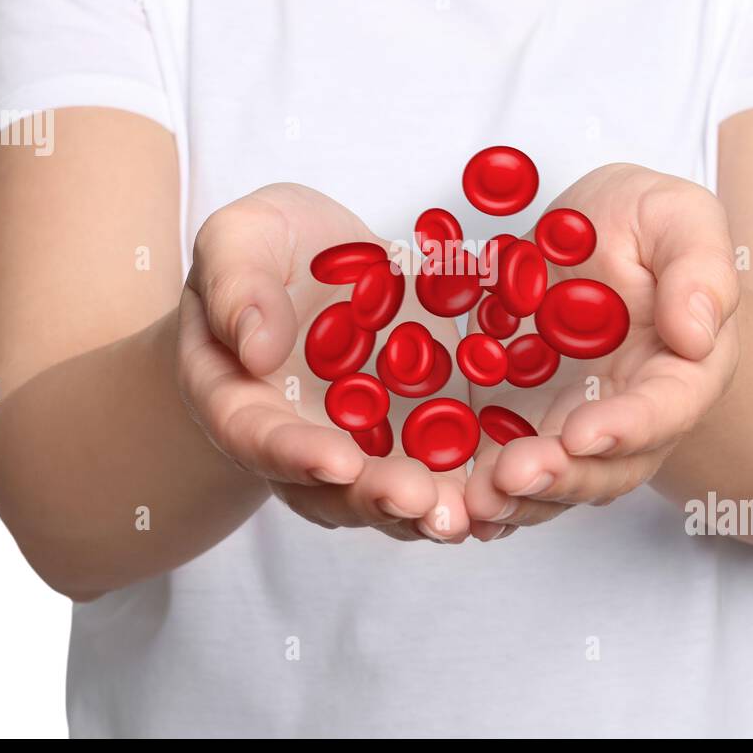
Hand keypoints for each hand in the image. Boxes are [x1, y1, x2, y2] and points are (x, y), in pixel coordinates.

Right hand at [178, 183, 469, 541]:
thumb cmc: (261, 249)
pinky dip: (476, 482)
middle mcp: (300, 440)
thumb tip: (257, 350)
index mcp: (239, 400)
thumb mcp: (238, 240)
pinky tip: (515, 484)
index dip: (295, 455)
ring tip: (470, 511)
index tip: (337, 461)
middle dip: (376, 496)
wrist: (316, 260)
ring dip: (430, 508)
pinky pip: (445, 465)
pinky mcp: (419, 429)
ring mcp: (364, 442)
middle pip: (329, 488)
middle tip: (418, 499)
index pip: (257, 438)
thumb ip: (237, 288)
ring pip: (391, 493)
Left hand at [464, 164, 740, 537]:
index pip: (665, 409)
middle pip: (607, 467)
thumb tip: (697, 335)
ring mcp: (575, 427)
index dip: (627, 427)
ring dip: (516, 499)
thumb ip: (698, 269)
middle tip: (511, 476)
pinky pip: (505, 469)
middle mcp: (632, 415)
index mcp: (681, 369)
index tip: (583, 434)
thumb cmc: (645, 223)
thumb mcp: (678, 218)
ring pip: (554, 482)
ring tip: (471, 502)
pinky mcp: (523, 424)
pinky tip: (446, 505)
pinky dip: (480, 491)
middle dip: (559, 477)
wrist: (592, 235)